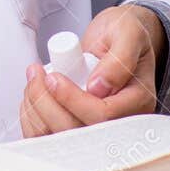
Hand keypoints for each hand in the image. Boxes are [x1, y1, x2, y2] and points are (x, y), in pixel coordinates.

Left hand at [19, 4, 163, 136]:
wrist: (114, 38)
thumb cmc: (122, 34)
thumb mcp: (127, 32)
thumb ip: (120, 58)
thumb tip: (99, 86)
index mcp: (137, 103)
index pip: (103, 116)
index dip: (73, 99)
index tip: (54, 77)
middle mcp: (119, 123)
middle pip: (77, 132)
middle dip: (46, 104)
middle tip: (36, 73)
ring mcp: (96, 128)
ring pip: (57, 138)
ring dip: (35, 108)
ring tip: (33, 78)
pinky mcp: (75, 127)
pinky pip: (47, 136)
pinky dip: (31, 116)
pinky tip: (32, 93)